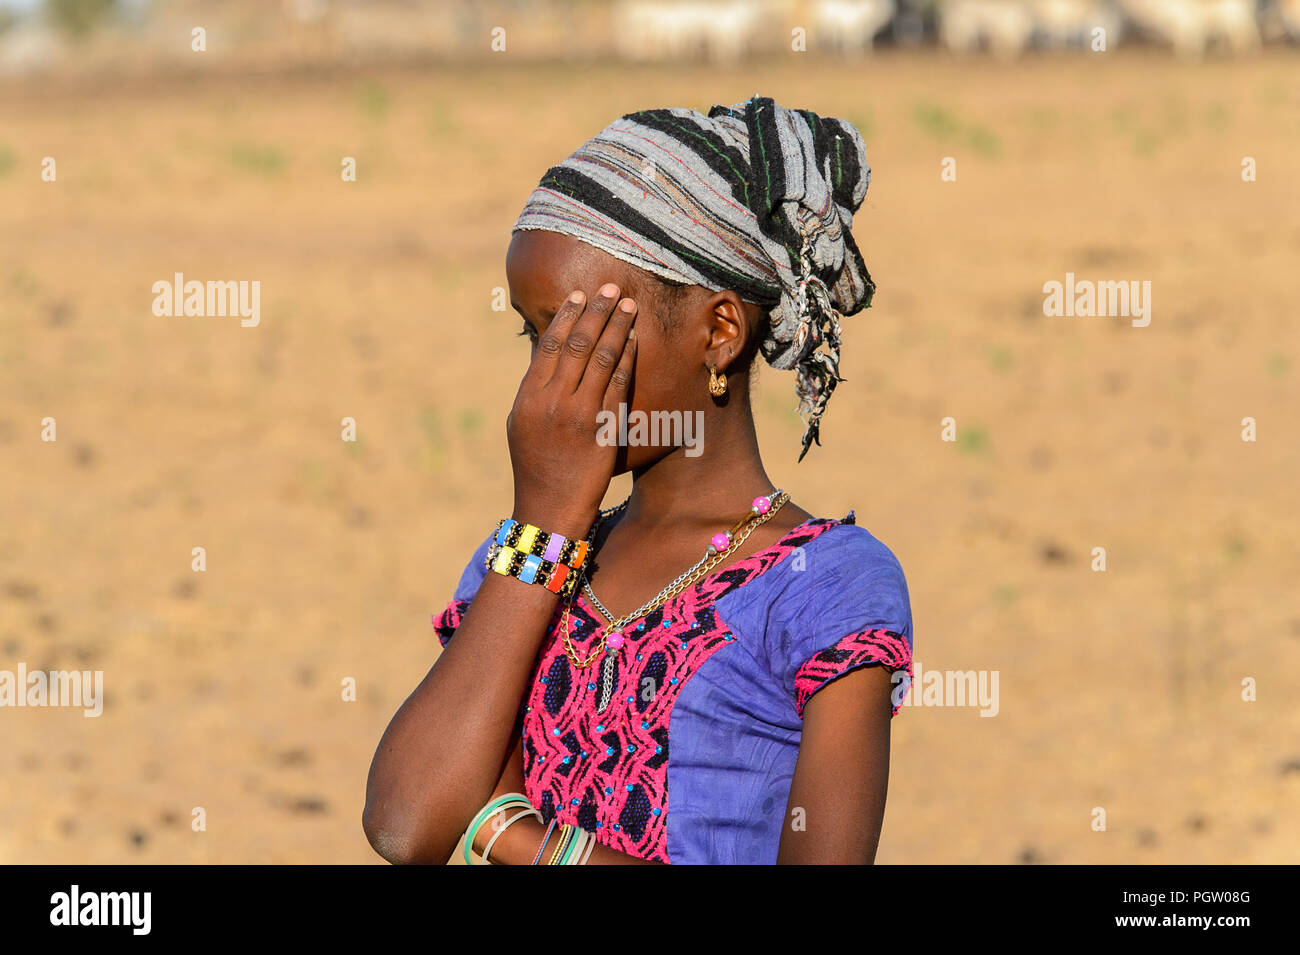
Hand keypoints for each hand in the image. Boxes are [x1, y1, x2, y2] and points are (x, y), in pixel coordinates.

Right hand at [507, 283, 637, 537]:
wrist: (548, 509)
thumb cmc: (536, 468)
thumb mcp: (523, 425)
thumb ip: (535, 390)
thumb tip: (545, 353)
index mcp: (528, 397)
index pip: (549, 345)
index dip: (567, 317)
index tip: (581, 295)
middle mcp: (551, 401)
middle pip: (576, 344)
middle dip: (596, 312)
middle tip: (611, 288)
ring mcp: (577, 414)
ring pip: (599, 358)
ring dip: (616, 327)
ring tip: (629, 304)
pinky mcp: (602, 429)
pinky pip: (617, 385)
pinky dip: (626, 358)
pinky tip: (636, 340)